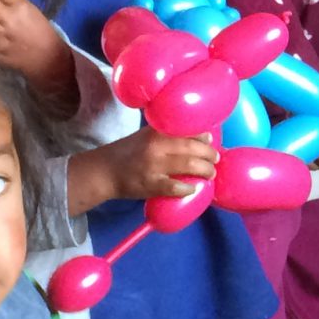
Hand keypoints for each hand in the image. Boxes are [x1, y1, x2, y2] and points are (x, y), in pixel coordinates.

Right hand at [99, 128, 221, 202]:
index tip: (210, 140)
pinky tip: (192, 188)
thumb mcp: (145, 136)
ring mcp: (154, 166)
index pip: (186, 129)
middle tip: (215, 159)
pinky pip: (175, 186)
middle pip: (192, 147)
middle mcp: (156, 146)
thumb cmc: (127, 152)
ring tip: (210, 174)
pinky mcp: (151, 184)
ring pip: (189, 165)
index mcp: (156, 132)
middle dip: (209, 154)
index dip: (203, 135)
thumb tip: (197, 137)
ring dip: (205, 170)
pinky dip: (188, 188)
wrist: (103, 171)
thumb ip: (166, 135)